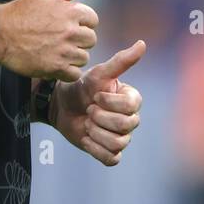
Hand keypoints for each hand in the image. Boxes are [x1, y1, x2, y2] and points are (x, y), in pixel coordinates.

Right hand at [0, 0, 99, 81]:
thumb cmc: (20, 12)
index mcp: (70, 11)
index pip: (93, 20)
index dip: (82, 23)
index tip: (70, 25)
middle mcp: (70, 31)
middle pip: (91, 40)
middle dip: (79, 40)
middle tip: (63, 39)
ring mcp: (64, 51)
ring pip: (84, 57)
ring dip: (73, 56)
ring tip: (59, 52)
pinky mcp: (55, 68)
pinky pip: (74, 74)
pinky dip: (67, 72)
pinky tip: (57, 64)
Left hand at [52, 40, 145, 165]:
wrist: (61, 105)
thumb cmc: (81, 86)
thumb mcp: (99, 74)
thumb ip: (121, 61)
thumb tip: (143, 44)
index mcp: (131, 100)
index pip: (130, 107)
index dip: (109, 103)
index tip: (95, 96)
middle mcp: (130, 119)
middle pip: (125, 126)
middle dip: (100, 117)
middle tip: (88, 109)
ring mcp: (120, 137)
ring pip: (117, 143)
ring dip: (95, 133)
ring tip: (87, 122)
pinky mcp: (109, 152)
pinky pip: (111, 159)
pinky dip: (95, 149)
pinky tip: (86, 138)